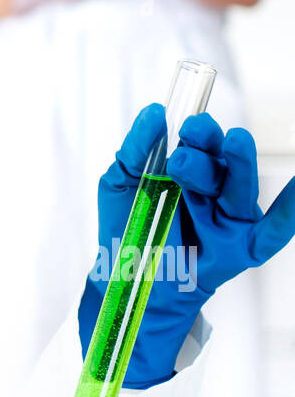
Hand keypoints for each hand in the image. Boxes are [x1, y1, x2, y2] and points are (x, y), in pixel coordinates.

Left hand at [79, 104, 294, 387]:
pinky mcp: (242, 247)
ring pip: (239, 187)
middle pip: (219, 161)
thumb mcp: (119, 184)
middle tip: (194, 135)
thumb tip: (154, 113)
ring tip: (236, 143)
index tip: (186, 125)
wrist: (125, 283)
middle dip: (209, 147)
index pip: (199, 142)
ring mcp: (229, 217)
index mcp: (187, 168)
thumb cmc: (125, 230)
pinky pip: (272, 231)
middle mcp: (213, 188)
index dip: (197, 131)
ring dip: (239, 164)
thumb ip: (134, 150)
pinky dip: (290, 212)